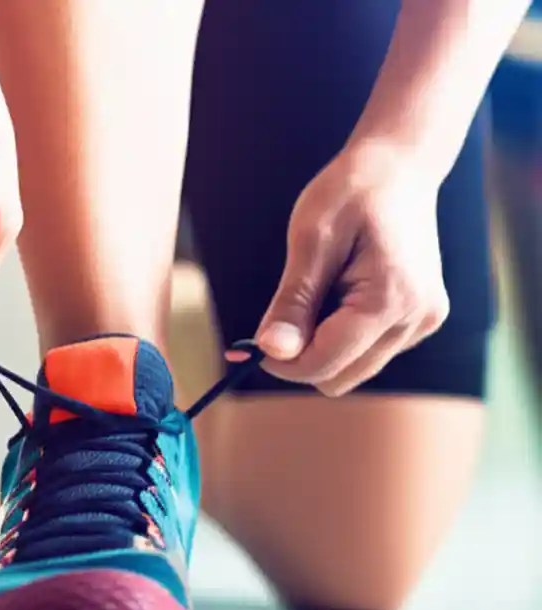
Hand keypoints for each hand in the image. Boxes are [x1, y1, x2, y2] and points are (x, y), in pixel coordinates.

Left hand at [257, 141, 450, 396]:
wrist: (399, 167)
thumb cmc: (350, 194)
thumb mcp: (310, 241)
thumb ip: (293, 302)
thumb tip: (270, 352)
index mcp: (390, 300)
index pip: (325, 363)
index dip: (280, 362)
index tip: (249, 347)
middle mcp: (416, 319)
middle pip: (340, 377)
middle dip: (302, 356)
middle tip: (282, 315)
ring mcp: (424, 321)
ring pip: (354, 369)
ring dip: (324, 346)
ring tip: (319, 293)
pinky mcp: (421, 319)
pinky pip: (369, 351)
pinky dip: (344, 336)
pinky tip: (340, 293)